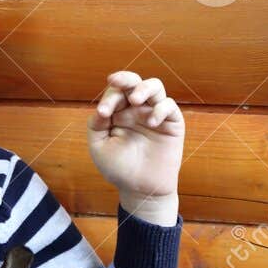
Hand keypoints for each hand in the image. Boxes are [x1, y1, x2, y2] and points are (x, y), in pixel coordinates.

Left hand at [88, 71, 183, 212]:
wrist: (140, 189)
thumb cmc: (119, 169)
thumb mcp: (99, 148)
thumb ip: (96, 126)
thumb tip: (101, 108)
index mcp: (118, 113)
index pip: (114, 94)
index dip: (108, 97)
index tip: (103, 113)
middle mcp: (136, 109)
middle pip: (134, 82)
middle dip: (125, 78)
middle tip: (116, 81)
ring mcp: (154, 113)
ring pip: (154, 87)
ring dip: (144, 88)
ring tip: (135, 99)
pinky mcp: (171, 122)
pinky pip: (169, 105)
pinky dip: (160, 109)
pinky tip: (151, 122)